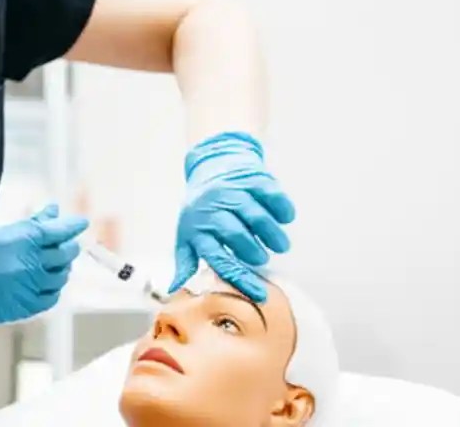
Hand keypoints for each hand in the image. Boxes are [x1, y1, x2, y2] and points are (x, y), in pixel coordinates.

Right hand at [0, 205, 87, 339]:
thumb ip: (25, 225)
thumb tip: (50, 213)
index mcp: (16, 241)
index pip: (56, 231)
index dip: (71, 225)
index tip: (80, 222)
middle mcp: (25, 265)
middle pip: (62, 254)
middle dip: (68, 245)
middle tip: (68, 242)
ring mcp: (24, 289)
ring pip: (60, 277)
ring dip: (62, 267)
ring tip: (55, 262)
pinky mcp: (20, 309)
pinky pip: (49, 298)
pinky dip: (53, 288)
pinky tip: (47, 282)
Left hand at [170, 132, 295, 301]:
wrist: (214, 164)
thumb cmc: (201, 208)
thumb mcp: (188, 233)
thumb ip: (185, 262)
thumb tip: (175, 289)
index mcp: (197, 227)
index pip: (218, 258)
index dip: (240, 278)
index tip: (260, 295)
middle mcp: (214, 208)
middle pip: (237, 236)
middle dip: (254, 252)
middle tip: (262, 258)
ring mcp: (234, 190)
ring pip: (257, 217)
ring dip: (272, 236)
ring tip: (279, 245)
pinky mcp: (253, 178)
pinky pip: (272, 196)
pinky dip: (282, 211)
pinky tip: (284, 219)